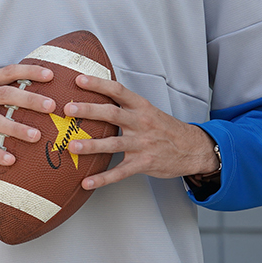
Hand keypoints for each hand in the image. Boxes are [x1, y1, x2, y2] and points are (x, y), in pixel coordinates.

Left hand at [62, 74, 218, 188]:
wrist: (194, 148)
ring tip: (71, 146)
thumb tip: (96, 95)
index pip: (118, 91)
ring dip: (91, 145)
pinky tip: (86, 182)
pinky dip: (102, 179)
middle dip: (88, 110)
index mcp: (141, 107)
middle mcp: (141, 123)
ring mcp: (142, 144)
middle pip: (112, 114)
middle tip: (67, 109)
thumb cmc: (166, 128)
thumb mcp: (148, 110)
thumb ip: (125, 105)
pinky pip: (120, 172)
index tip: (79, 79)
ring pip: (113, 144)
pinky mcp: (143, 163)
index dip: (98, 84)